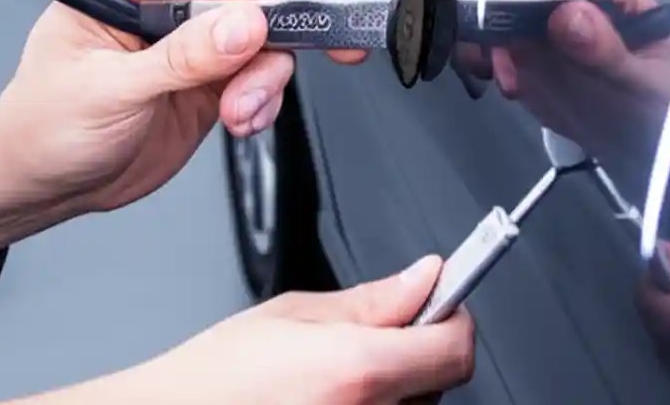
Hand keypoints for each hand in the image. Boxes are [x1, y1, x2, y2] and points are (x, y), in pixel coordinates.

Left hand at [0, 0, 366, 267]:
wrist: (41, 185)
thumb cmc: (43, 125)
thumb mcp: (110, 88)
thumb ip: (182, 57)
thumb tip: (243, 26)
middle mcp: (166, 2)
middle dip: (274, 27)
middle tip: (285, 55)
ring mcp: (194, 43)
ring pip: (265, 36)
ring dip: (266, 75)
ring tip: (241, 108)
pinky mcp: (214, 80)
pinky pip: (264, 75)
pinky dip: (265, 99)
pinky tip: (240, 119)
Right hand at [9, 256, 475, 404]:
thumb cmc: (213, 378)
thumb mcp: (293, 314)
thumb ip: (372, 300)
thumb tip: (425, 277)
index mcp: (358, 369)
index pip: (456, 346)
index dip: (451, 319)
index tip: (439, 305)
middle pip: (440, 381)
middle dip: (418, 354)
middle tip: (370, 342)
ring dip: (393, 388)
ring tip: (334, 379)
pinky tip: (328, 399)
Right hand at [466, 0, 669, 166]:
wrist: (644, 152)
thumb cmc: (658, 109)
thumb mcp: (645, 84)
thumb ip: (608, 52)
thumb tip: (567, 14)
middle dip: (502, 4)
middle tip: (504, 48)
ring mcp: (541, 29)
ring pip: (496, 9)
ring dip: (488, 37)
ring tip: (505, 77)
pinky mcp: (522, 59)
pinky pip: (488, 45)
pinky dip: (479, 57)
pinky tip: (497, 82)